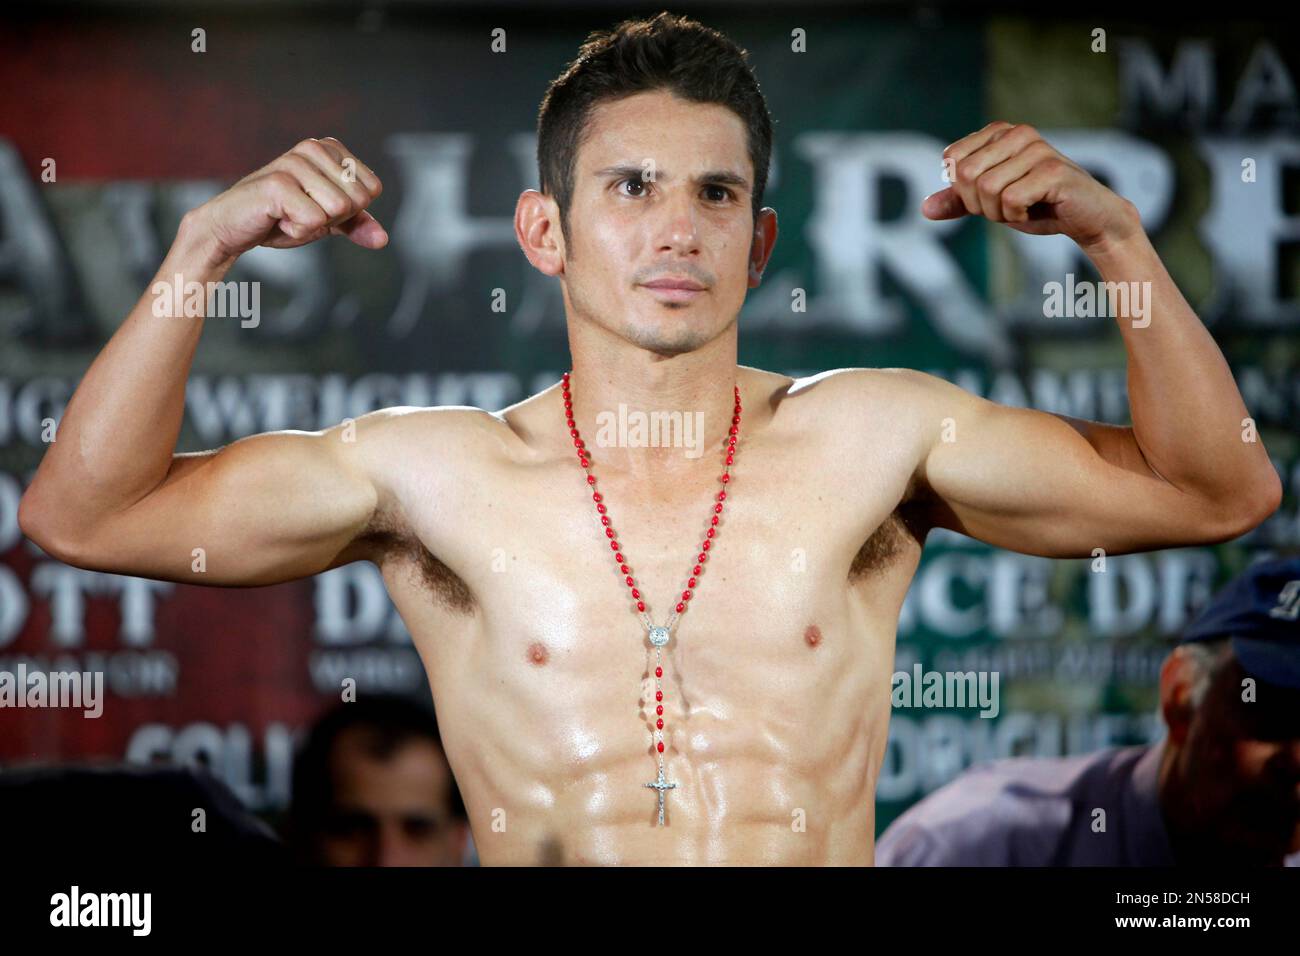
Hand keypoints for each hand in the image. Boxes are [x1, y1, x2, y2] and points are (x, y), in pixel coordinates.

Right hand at [186, 136, 387, 264]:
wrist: (232, 227)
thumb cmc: (280, 218)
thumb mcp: (326, 220)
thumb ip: (356, 224)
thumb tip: (382, 239)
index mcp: (329, 148)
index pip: (371, 189)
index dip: (348, 210)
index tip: (317, 206)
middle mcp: (313, 147)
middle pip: (358, 199)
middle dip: (332, 217)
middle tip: (300, 212)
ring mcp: (294, 162)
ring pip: (339, 209)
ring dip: (313, 224)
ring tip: (287, 214)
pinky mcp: (278, 183)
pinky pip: (315, 221)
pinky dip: (297, 230)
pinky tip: (277, 218)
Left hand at [921, 121, 1138, 252]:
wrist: (1087, 218)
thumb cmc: (1039, 206)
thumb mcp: (991, 203)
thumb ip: (959, 202)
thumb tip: (925, 209)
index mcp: (999, 132)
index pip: (952, 160)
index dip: (962, 189)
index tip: (989, 197)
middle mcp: (1018, 132)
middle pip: (966, 176)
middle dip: (978, 204)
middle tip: (1006, 208)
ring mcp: (1037, 148)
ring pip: (986, 189)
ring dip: (998, 213)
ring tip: (1022, 208)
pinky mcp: (1052, 170)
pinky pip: (1009, 200)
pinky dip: (1016, 217)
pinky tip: (1035, 210)